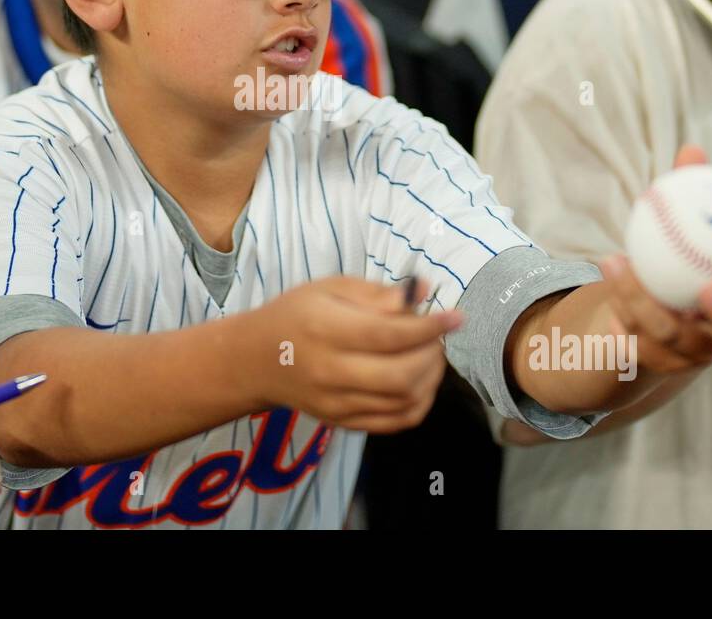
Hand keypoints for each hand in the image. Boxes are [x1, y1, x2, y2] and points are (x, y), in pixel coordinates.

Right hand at [249, 277, 462, 433]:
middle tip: (436, 336)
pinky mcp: (342, 422)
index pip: (388, 335)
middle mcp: (329, 372)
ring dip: (430, 378)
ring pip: (402, 402)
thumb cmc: (296, 314)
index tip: (456, 317)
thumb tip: (423, 292)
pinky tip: (419, 381)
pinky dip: (418, 403)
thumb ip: (377, 293)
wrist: (255, 360)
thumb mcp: (330, 288)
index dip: (429, 326)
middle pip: (400, 375)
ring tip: (429, 355)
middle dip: (432, 354)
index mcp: (325, 330)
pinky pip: (394, 422)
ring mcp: (335, 403)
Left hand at [599, 144, 711, 374]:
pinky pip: (637, 336)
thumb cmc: (690, 250)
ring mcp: (697, 351)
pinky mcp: (659, 361)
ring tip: (619, 265)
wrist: (659, 299)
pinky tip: (609, 267)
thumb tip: (691, 150)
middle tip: (709, 291)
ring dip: (645, 304)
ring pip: (675, 338)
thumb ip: (694, 189)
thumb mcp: (693, 223)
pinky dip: (620, 301)